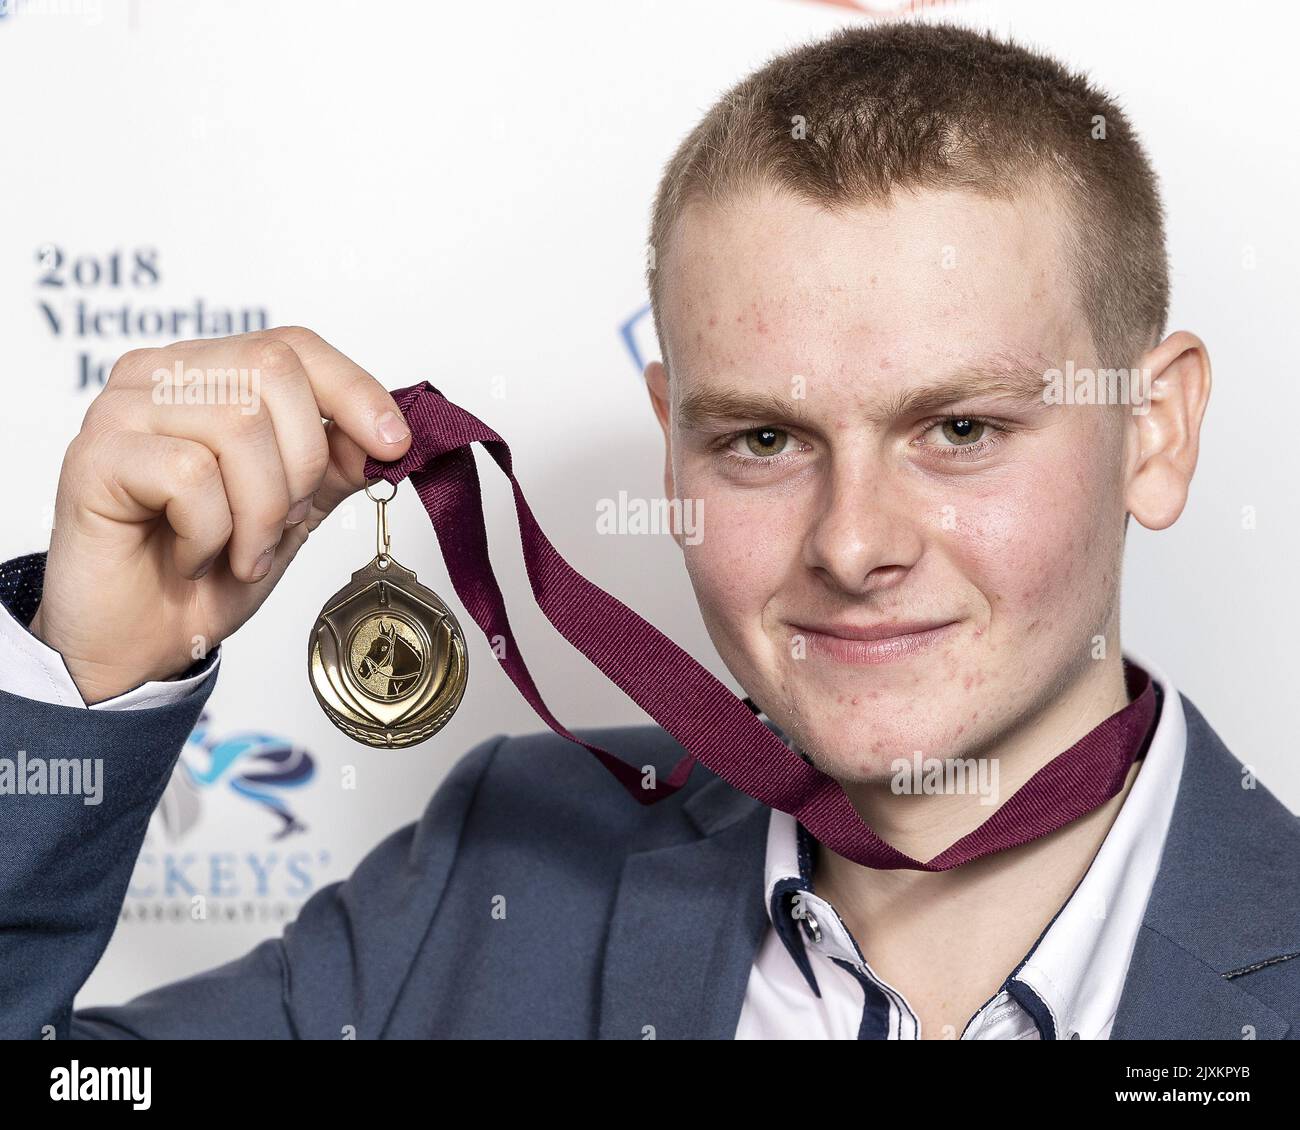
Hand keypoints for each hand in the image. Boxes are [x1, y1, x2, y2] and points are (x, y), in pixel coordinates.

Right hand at [28, 326, 411, 703]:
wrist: (140, 638)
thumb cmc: (209, 568)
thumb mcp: (296, 507)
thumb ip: (339, 462)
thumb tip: (393, 434)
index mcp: (208, 373)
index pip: (292, 346)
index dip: (353, 390)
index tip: (394, 445)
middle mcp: (158, 374)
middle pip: (271, 374)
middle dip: (302, 464)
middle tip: (283, 524)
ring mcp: (119, 410)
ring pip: (236, 426)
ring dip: (259, 512)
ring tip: (241, 551)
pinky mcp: (94, 456)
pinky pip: (189, 475)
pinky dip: (211, 533)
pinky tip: (193, 555)